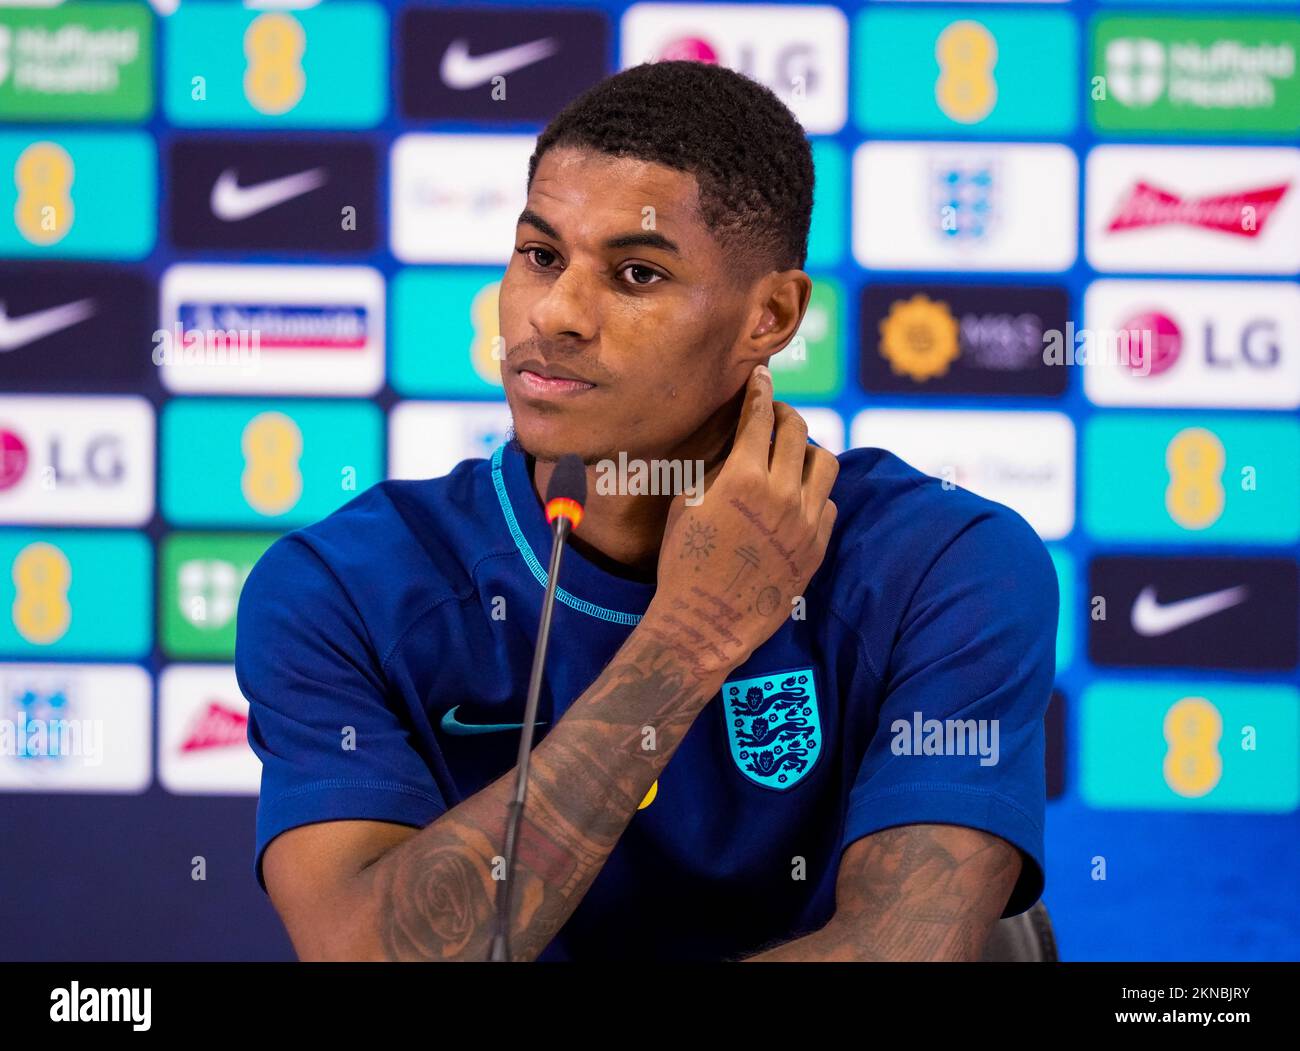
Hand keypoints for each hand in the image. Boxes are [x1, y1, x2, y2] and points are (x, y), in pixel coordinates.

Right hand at [645, 364, 838, 676]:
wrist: (707, 622)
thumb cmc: (684, 562)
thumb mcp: (688, 504)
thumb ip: (718, 467)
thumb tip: (737, 443)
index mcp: (744, 477)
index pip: (759, 416)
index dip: (760, 390)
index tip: (761, 376)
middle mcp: (782, 494)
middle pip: (798, 431)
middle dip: (785, 413)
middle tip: (774, 413)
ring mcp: (805, 522)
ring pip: (825, 463)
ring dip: (807, 451)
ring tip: (791, 455)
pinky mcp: (817, 547)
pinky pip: (828, 504)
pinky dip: (814, 493)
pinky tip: (796, 499)